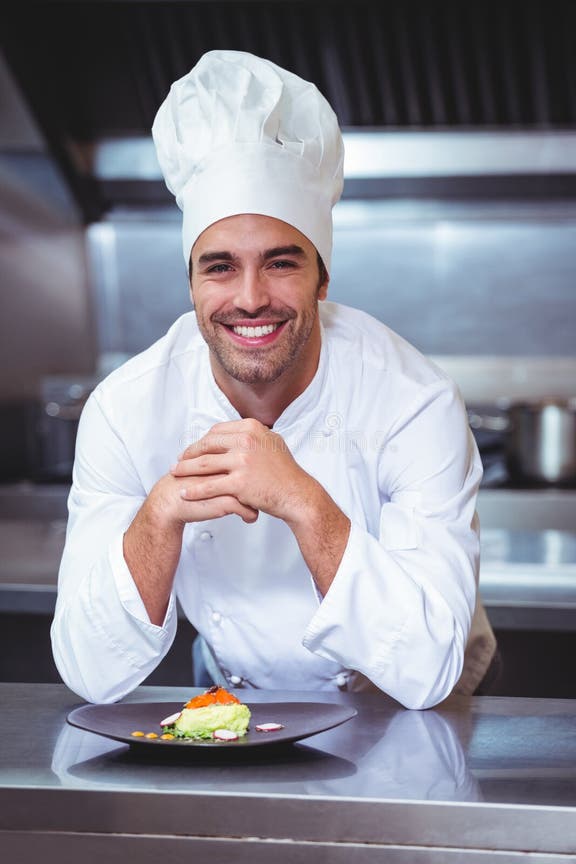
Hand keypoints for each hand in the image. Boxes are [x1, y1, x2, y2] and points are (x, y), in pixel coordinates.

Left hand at [171, 418, 315, 525]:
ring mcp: (242, 461)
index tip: (194, 448)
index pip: (217, 431)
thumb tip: (239, 430)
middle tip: (179, 460)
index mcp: (251, 428)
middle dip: (189, 453)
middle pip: (207, 445)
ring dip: (186, 469)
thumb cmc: (286, 472)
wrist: (297, 493)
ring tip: (175, 473)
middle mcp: (246, 441)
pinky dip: (194, 490)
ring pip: (204, 464)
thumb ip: (254, 435)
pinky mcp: (240, 483)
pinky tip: (184, 493)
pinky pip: (210, 486)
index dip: (202, 440)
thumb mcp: (272, 442)